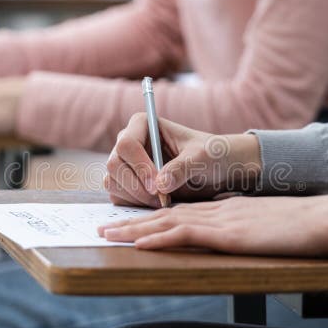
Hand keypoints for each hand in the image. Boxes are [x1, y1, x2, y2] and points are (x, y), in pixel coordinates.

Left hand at [99, 193, 327, 258]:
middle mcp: (216, 210)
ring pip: (167, 221)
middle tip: (104, 227)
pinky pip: (185, 234)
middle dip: (132, 221)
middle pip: (165, 213)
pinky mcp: (227, 233)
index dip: (152, 216)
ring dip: (134, 228)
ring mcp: (220, 219)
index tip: (130, 222)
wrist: (322, 217)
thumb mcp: (264, 222)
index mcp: (224, 208)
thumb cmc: (300, 224)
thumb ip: (245, 223)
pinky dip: (159, 238)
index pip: (180, 211)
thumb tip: (233, 230)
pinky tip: (140, 242)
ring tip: (108, 233)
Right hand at [105, 113, 261, 207]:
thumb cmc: (210, 155)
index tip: (158, 187)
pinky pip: (117, 196)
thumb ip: (182, 168)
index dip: (140, 167)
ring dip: (136, 197)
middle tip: (161, 199)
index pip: (126, 144)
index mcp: (142, 124)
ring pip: (112, 182)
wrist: (215, 171)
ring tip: (163, 200)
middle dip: (137, 186)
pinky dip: (134, 204)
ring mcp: (124, 163)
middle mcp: (128, 141)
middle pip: (115, 165)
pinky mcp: (125, 182)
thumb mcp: (202, 158)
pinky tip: (156, 203)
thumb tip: (160, 185)